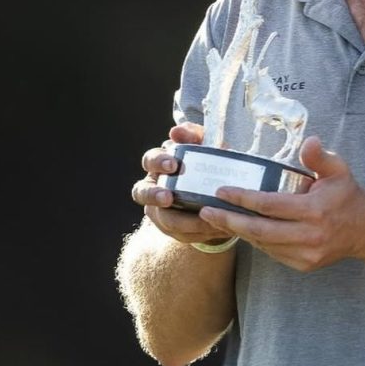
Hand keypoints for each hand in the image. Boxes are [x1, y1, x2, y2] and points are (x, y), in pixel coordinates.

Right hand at [132, 123, 230, 242]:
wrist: (222, 192)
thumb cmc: (209, 162)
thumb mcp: (206, 145)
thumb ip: (194, 135)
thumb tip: (176, 131)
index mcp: (160, 165)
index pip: (150, 160)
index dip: (158, 162)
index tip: (173, 164)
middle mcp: (154, 188)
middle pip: (142, 192)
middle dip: (153, 195)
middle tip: (167, 197)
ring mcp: (161, 211)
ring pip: (163, 219)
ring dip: (182, 220)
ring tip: (203, 218)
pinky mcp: (175, 230)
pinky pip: (184, 234)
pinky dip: (201, 231)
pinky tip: (217, 226)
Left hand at [199, 136, 364, 270]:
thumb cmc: (347, 195)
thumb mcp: (338, 170)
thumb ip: (320, 157)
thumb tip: (309, 141)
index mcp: (315, 211)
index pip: (270, 205)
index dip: (243, 198)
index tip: (222, 191)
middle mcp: (310, 235)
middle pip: (260, 231)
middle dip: (230, 221)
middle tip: (206, 212)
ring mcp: (307, 254)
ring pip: (264, 244)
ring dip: (240, 232)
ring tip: (218, 219)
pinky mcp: (304, 265)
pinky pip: (273, 253)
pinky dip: (257, 241)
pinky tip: (244, 230)